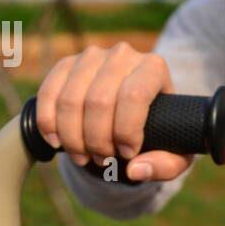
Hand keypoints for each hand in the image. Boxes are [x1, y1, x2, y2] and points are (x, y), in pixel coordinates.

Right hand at [36, 42, 194, 181]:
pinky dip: (48, 123)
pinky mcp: (67, 64)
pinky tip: (57, 143)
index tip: (127, 154)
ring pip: (71, 100)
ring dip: (73, 137)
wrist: (138, 107)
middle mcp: (122, 55)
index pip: (134, 96)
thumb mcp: (176, 152)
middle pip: (99, 101)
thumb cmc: (160, 130)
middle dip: (97, 140)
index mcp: (154, 68)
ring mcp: (91, 56)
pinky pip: (48, 93)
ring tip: (83, 157)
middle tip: (103, 161)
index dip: (126, 130)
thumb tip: (134, 170)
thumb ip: (165, 165)